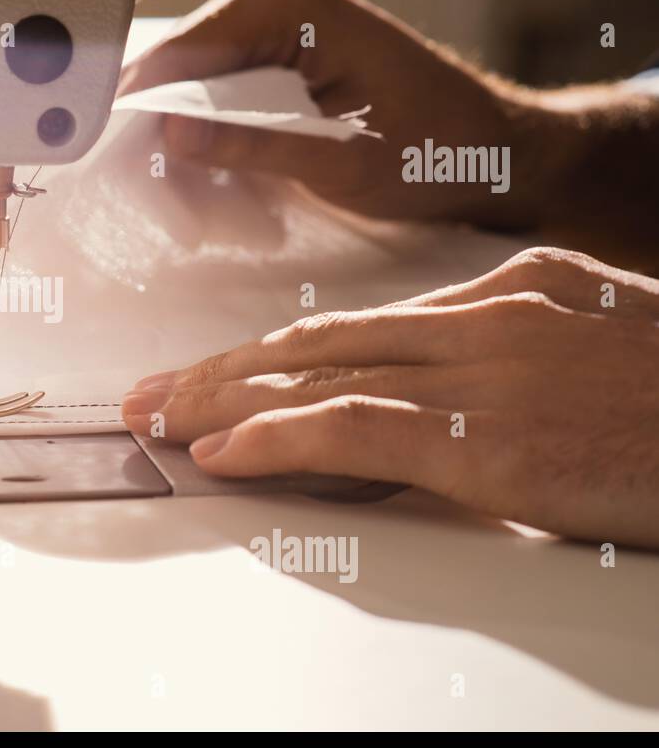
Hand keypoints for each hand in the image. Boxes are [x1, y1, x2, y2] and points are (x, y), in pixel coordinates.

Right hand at [119, 0, 586, 233]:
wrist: (494, 154)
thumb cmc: (444, 149)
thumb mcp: (344, 160)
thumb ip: (256, 142)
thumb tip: (172, 133)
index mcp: (288, 3)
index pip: (178, 54)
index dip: (146, 118)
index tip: (134, 181)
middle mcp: (269, 3)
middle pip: (173, 76)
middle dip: (164, 147)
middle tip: (175, 218)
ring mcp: (266, 33)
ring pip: (185, 98)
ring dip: (185, 161)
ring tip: (202, 219)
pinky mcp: (269, 65)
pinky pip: (211, 109)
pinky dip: (209, 157)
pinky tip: (223, 198)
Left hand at [122, 247, 658, 549]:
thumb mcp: (597, 347)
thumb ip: (514, 353)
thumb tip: (441, 385)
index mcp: (507, 295)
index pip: (357, 325)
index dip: (273, 349)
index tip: (217, 368)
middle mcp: (479, 320)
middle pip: (316, 341)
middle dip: (222, 367)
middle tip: (150, 388)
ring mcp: (480, 375)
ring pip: (315, 375)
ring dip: (220, 399)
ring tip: (154, 418)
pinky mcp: (488, 438)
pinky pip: (352, 428)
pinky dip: (274, 437)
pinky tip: (220, 452)